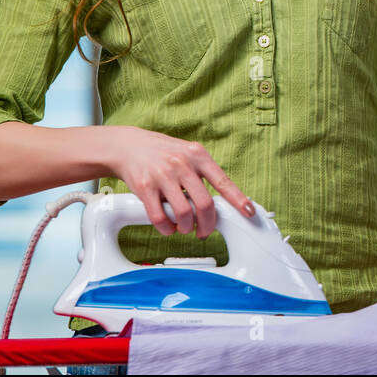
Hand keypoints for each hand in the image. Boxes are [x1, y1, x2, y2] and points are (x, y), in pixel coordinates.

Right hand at [106, 127, 254, 237]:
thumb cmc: (162, 153)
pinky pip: (160, 217)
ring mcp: (163, 175)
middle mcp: (182, 164)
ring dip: (186, 228)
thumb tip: (223, 200)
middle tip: (204, 231)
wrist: (128, 146)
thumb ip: (203, 173)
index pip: (223, 181)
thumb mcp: (188, 153)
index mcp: (197, 155)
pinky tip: (168, 226)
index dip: (238, 200)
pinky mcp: (144, 187)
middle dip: (208, 225)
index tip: (249, 213)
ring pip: (184, 214)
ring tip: (184, 227)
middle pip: (205, 204)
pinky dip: (166, 229)